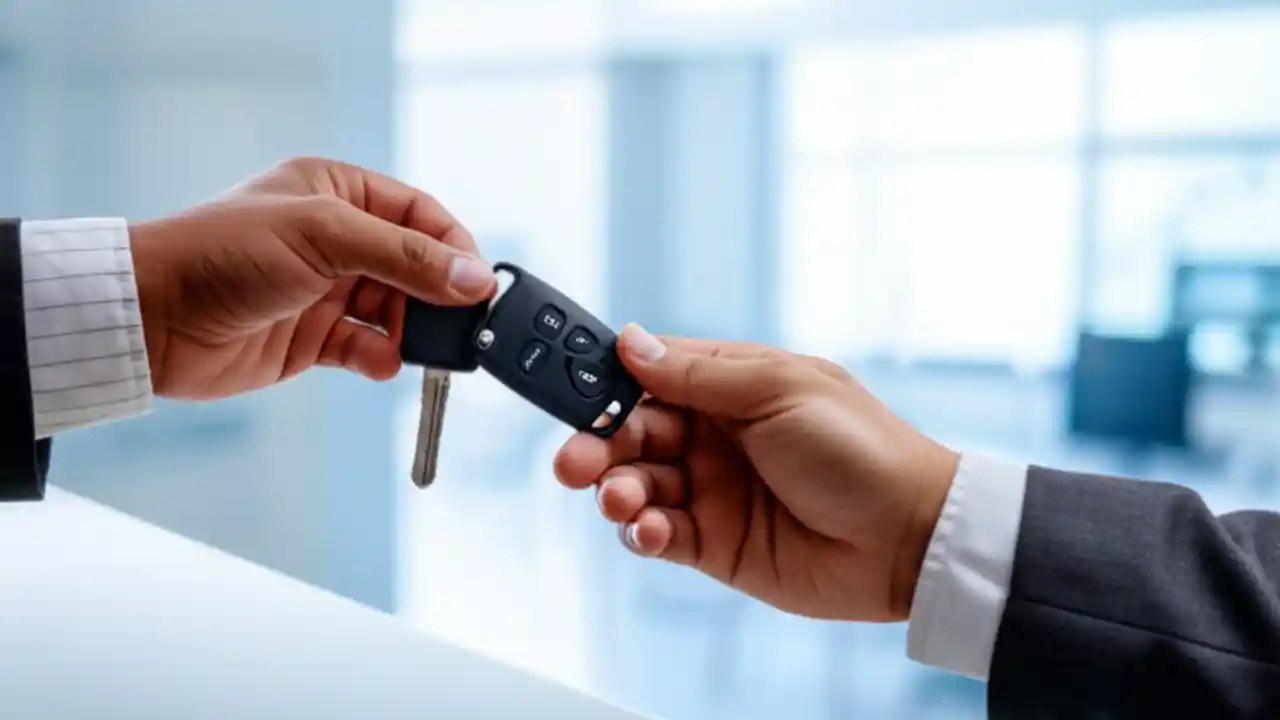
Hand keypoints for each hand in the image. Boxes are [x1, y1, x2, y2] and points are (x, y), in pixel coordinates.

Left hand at [130, 157, 495, 399]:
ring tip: (418, 349)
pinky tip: (379, 363)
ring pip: (396, 311)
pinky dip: (380, 357)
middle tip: (459, 324)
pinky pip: (367, 346)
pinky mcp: (312, 336)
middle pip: (414, 266)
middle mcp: (335, 238)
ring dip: (411, 331)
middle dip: (437, 296)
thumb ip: (405, 257)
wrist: (152, 319)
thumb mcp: (324, 237)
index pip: (419, 215)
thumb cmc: (219, 254)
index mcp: (337, 191)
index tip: (478, 284)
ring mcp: (325, 289)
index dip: (453, 248)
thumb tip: (474, 277)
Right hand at [554, 326, 958, 621]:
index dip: (606, 380)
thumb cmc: (861, 450)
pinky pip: (657, 533)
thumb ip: (699, 374)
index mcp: (731, 387)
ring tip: (623, 499)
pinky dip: (641, 531)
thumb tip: (630, 341)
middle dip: (596, 443)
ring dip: (617, 489)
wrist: (910, 538)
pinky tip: (649, 529)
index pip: (650, 374)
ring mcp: (713, 490)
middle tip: (574, 461)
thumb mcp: (779, 391)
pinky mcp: (715, 543)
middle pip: (630, 431)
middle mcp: (715, 435)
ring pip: (636, 484)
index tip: (567, 389)